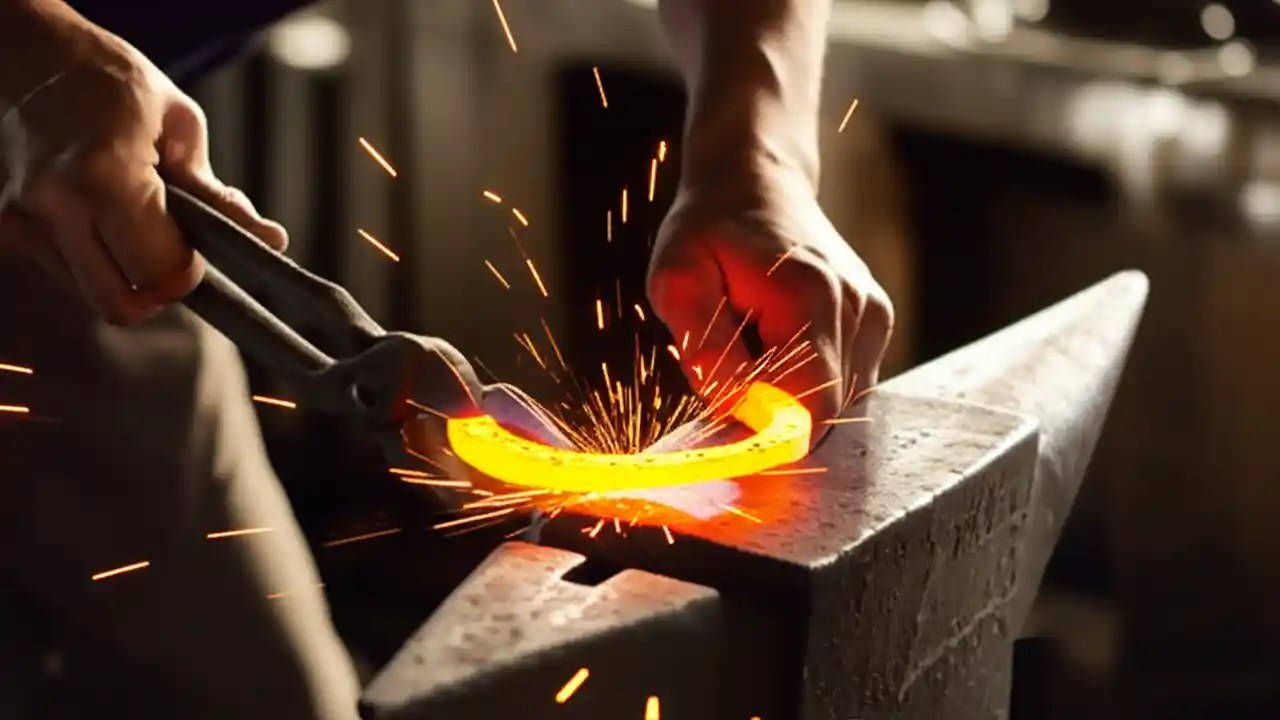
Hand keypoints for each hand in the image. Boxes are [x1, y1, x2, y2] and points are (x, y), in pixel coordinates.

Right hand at [0, 0, 285, 323]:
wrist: (25, 51)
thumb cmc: (110, 82)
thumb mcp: (179, 125)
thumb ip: (217, 195)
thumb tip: (272, 242)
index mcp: (103, 176)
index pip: (159, 272)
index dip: (187, 271)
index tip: (194, 248)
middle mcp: (51, 206)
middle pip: (118, 304)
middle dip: (154, 289)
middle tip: (166, 251)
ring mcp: (16, 220)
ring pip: (87, 294)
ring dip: (117, 275)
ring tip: (125, 220)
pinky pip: (59, 273)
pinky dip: (86, 260)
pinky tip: (92, 216)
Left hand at [648, 165, 893, 445]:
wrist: (755, 182)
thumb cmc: (709, 230)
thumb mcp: (679, 280)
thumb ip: (703, 347)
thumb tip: (732, 407)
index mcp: (809, 295)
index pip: (805, 404)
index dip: (765, 432)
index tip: (724, 423)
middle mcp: (856, 307)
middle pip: (824, 412)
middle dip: (772, 415)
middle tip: (726, 378)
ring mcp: (874, 314)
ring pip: (837, 403)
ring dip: (790, 397)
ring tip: (753, 348)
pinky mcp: (877, 321)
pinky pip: (846, 383)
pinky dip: (808, 381)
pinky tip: (779, 345)